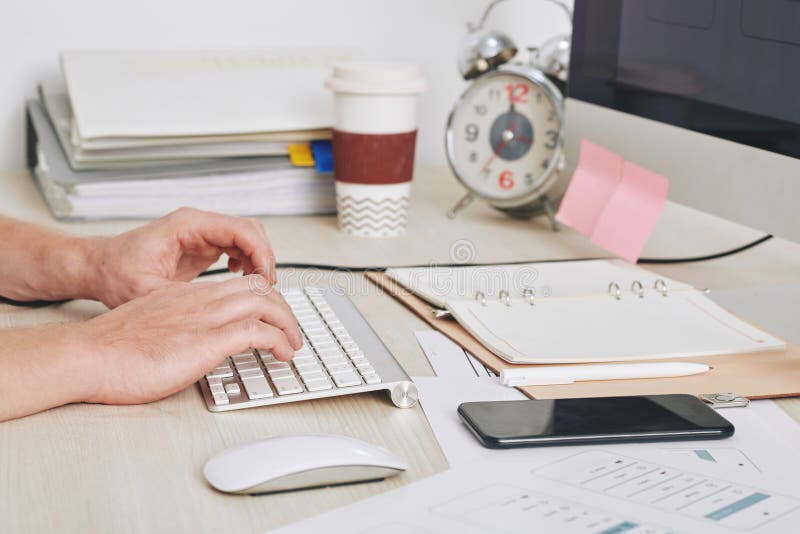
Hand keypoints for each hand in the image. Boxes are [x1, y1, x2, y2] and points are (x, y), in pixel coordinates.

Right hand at [77, 275, 301, 404]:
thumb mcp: (151, 328)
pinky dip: (279, 340)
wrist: (87, 356)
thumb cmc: (110, 350)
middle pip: (259, 288)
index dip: (263, 298)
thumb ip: (175, 328)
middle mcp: (200, 300)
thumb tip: (189, 346)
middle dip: (283, 309)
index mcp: (186, 295)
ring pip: (265, 303)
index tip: (271, 317)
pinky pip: (258, 330)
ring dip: (288, 324)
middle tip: (291, 331)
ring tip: (293, 345)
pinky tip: (282, 354)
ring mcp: (204, 317)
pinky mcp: (206, 340)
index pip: (238, 285)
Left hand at [88, 208, 276, 307]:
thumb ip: (187, 298)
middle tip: (266, 288)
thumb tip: (219, 310)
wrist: (97, 268)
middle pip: (250, 231)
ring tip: (257, 290)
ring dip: (257, 263)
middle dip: (264, 259)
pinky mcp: (202, 247)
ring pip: (247, 240)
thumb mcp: (149, 291)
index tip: (266, 280)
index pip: (241, 230)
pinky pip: (237, 249)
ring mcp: (201, 234)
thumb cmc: (114, 273)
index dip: (261, 254)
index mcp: (187, 225)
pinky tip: (241, 285)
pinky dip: (247, 266)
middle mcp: (197, 225)